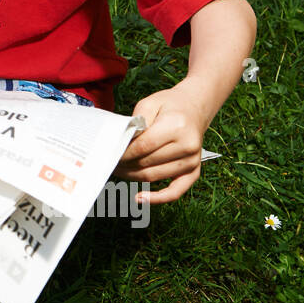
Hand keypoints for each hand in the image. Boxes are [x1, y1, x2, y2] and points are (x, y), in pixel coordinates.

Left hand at [113, 80, 213, 203]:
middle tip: (109, 162)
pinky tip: (140, 198)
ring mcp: (193, 161)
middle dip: (124, 165)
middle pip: (147, 163)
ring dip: (132, 177)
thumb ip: (136, 123)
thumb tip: (122, 143)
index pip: (143, 146)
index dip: (124, 153)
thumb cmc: (169, 106)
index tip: (110, 153)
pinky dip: (157, 198)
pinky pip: (175, 191)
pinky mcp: (194, 171)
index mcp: (176, 126)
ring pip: (154, 177)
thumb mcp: (149, 104)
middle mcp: (188, 146)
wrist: (194, 109)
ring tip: (118, 171)